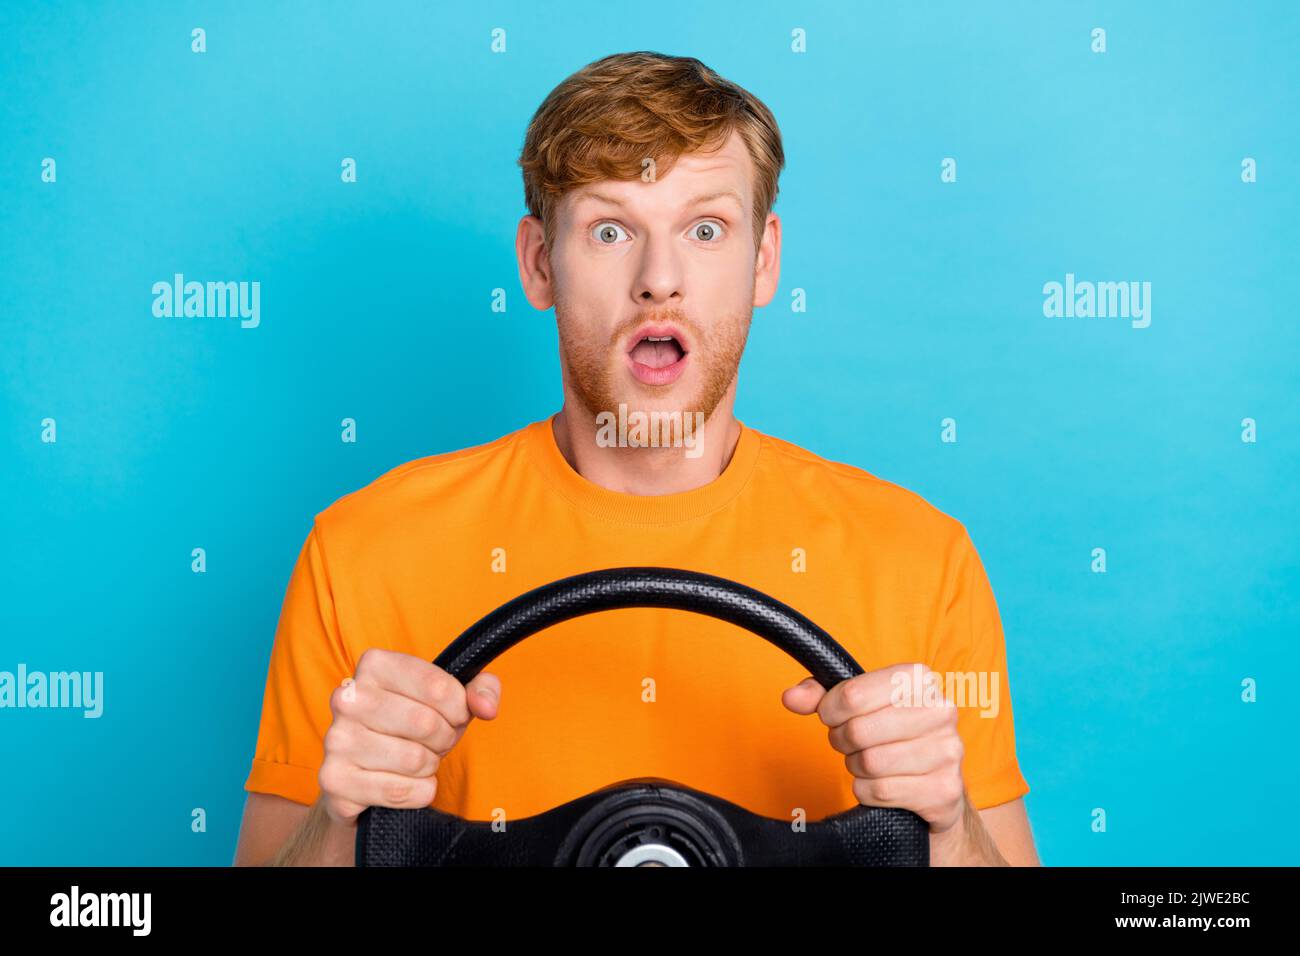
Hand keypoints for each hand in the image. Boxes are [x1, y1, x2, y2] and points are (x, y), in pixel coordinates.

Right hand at [318, 648, 500, 826]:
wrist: (365, 771)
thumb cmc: (411, 725)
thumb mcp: (450, 698)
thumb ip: (479, 689)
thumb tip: (486, 707)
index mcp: (374, 664)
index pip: (439, 687)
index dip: (459, 709)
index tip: (454, 715)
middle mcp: (347, 697)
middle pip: (426, 723)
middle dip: (444, 739)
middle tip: (436, 741)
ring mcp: (336, 739)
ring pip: (414, 760)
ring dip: (429, 766)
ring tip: (418, 759)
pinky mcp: (335, 780)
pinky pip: (400, 791)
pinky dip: (418, 792)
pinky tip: (407, 783)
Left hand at [781, 661, 965, 834]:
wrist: (936, 781)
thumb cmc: (892, 733)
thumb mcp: (860, 704)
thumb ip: (821, 694)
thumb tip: (791, 698)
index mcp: (919, 679)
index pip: (852, 695)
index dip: (829, 710)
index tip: (832, 716)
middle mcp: (941, 710)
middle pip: (858, 731)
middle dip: (843, 741)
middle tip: (850, 743)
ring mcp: (948, 751)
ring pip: (870, 763)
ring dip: (857, 767)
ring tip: (868, 761)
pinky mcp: (944, 789)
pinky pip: (882, 791)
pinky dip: (869, 791)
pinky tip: (881, 784)